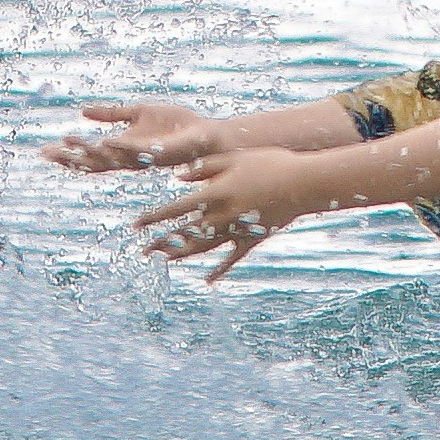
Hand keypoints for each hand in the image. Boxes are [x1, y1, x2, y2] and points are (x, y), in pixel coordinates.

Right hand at [50, 99, 225, 173]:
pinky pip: (136, 152)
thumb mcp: (137, 113)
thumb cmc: (176, 126)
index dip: (67, 153)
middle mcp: (128, 158)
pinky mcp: (158, 153)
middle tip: (47, 154)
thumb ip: (111, 114)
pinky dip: (120, 147)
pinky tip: (106, 141)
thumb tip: (82, 111)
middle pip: (93, 163)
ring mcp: (142, 158)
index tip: (44, 150)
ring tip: (69, 142)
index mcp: (122, 149)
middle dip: (70, 158)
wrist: (206, 134)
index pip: (89, 155)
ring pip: (110, 159)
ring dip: (90, 152)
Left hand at [123, 145, 303, 279]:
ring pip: (205, 248)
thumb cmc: (269, 163)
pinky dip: (220, 270)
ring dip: (183, 255)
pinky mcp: (253, 239)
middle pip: (185, 233)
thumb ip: (205, 167)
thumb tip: (177, 177)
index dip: (154, 217)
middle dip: (163, 242)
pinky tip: (208, 280)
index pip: (176, 209)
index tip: (135, 225)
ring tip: (165, 261)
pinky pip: (233, 258)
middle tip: (143, 251)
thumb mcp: (234, 158)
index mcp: (215, 194)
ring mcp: (238, 231)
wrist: (304, 183)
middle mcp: (223, 216)